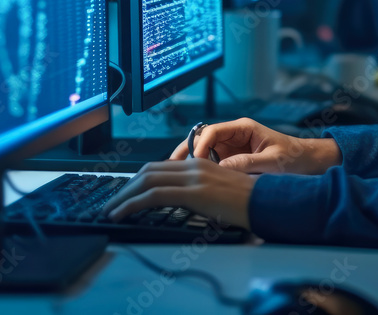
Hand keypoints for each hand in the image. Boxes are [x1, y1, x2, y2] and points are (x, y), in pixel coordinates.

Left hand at [103, 158, 254, 228]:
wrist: (267, 201)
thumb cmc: (249, 201)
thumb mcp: (220, 191)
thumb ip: (200, 191)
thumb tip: (182, 202)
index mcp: (199, 164)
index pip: (158, 167)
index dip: (137, 180)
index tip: (125, 194)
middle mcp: (193, 166)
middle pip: (148, 171)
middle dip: (125, 187)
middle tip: (112, 203)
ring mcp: (193, 177)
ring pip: (145, 181)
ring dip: (122, 197)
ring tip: (110, 211)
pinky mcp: (192, 192)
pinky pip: (152, 196)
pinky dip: (130, 205)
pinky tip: (120, 214)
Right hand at [169, 117, 340, 174]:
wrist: (307, 163)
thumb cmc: (294, 157)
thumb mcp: (273, 161)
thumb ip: (248, 164)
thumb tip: (222, 168)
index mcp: (243, 128)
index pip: (212, 131)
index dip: (200, 145)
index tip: (195, 162)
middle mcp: (234, 135)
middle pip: (202, 139)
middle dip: (187, 151)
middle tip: (173, 167)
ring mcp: (231, 148)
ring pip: (203, 151)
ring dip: (191, 162)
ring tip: (179, 176)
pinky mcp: (232, 160)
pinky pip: (211, 163)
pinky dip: (201, 171)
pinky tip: (195, 182)